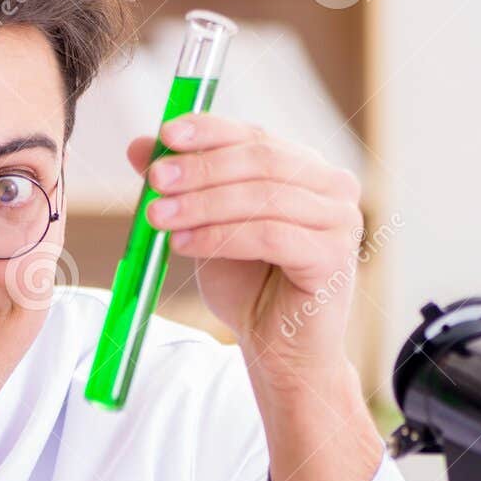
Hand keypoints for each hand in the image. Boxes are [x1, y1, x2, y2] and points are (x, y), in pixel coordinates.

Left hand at [125, 114, 380, 480]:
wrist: (278, 350)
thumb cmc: (248, 287)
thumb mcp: (205, 227)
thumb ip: (181, 186)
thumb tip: (139, 146)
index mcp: (305, 169)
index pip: (255, 135)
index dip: (210, 130)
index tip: (164, 135)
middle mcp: (332, 186)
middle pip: (260, 160)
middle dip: (200, 168)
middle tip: (154, 180)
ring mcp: (340, 221)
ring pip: (263, 196)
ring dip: (203, 204)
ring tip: (157, 217)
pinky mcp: (334, 257)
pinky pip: (270, 235)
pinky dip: (221, 236)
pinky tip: (183, 244)